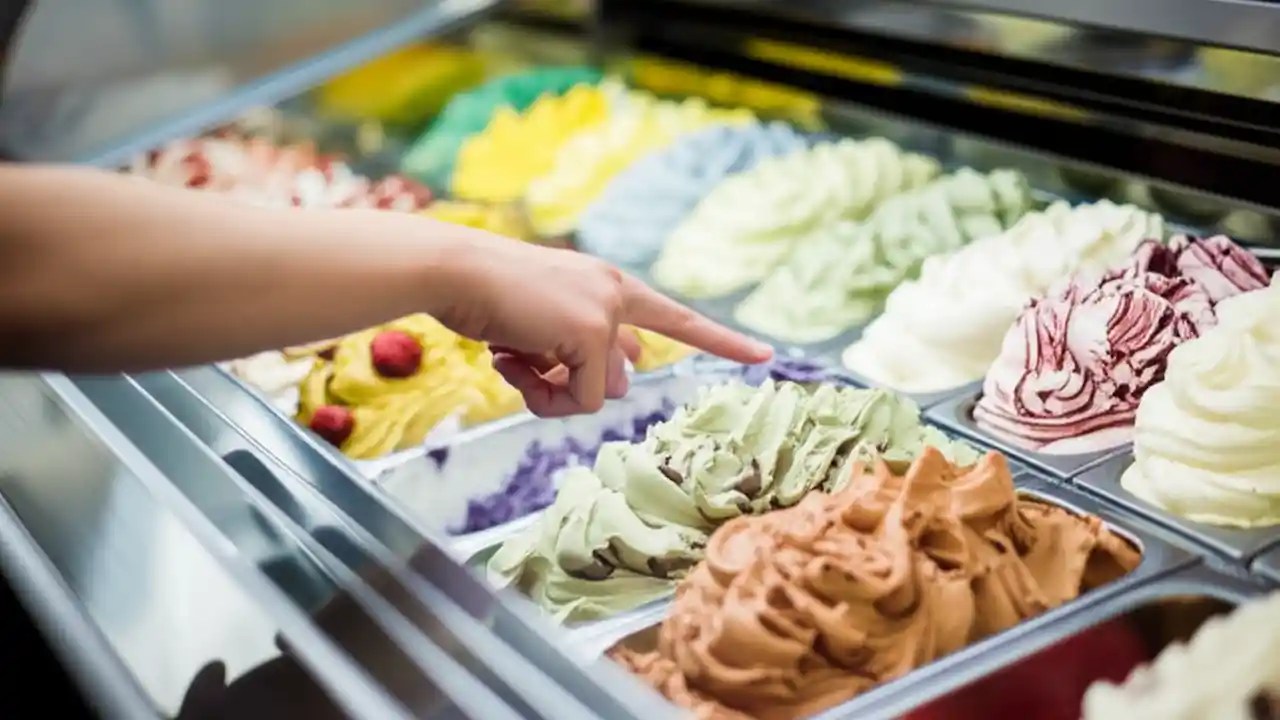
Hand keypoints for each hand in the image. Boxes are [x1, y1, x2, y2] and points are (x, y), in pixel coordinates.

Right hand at [436, 238, 772, 416]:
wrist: (454, 271)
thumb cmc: (486, 294)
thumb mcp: (543, 320)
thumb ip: (582, 347)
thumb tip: (618, 383)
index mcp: (609, 284)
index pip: (677, 317)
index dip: (720, 339)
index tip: (765, 354)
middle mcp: (617, 294)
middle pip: (623, 375)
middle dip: (570, 385)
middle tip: (522, 361)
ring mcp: (608, 313)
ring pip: (602, 392)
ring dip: (552, 392)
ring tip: (511, 358)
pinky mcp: (592, 334)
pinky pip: (583, 399)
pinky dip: (545, 397)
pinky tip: (509, 360)